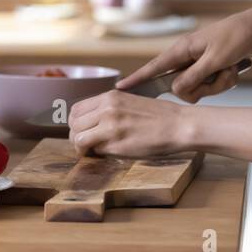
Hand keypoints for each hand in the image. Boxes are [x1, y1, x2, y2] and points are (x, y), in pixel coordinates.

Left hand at [68, 89, 189, 157]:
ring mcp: (111, 125)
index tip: (82, 131)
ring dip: (81, 147)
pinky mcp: (117, 143)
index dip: (75, 123)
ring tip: (91, 151)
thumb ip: (110, 110)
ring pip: (78, 138)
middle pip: (73, 124)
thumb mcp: (130, 102)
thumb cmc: (160, 116)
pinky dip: (93, 154)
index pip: (76, 109)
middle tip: (85, 145)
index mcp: (110, 97)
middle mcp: (107, 108)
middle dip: (75, 136)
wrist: (178, 125)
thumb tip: (92, 124)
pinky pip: (93, 150)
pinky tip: (103, 154)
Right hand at [115, 8, 251, 103]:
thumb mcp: (214, 60)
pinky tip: (234, 67)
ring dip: (218, 83)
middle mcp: (186, 57)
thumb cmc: (235, 38)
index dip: (136, 80)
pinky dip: (224, 80)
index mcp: (181, 50)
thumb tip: (176, 91)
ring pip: (199, 88)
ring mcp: (198, 63)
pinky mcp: (209, 67)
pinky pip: (211, 85)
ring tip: (230, 68)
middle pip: (181, 87)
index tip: (119, 89)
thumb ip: (193, 77)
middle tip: (219, 74)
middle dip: (203, 87)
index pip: (153, 68)